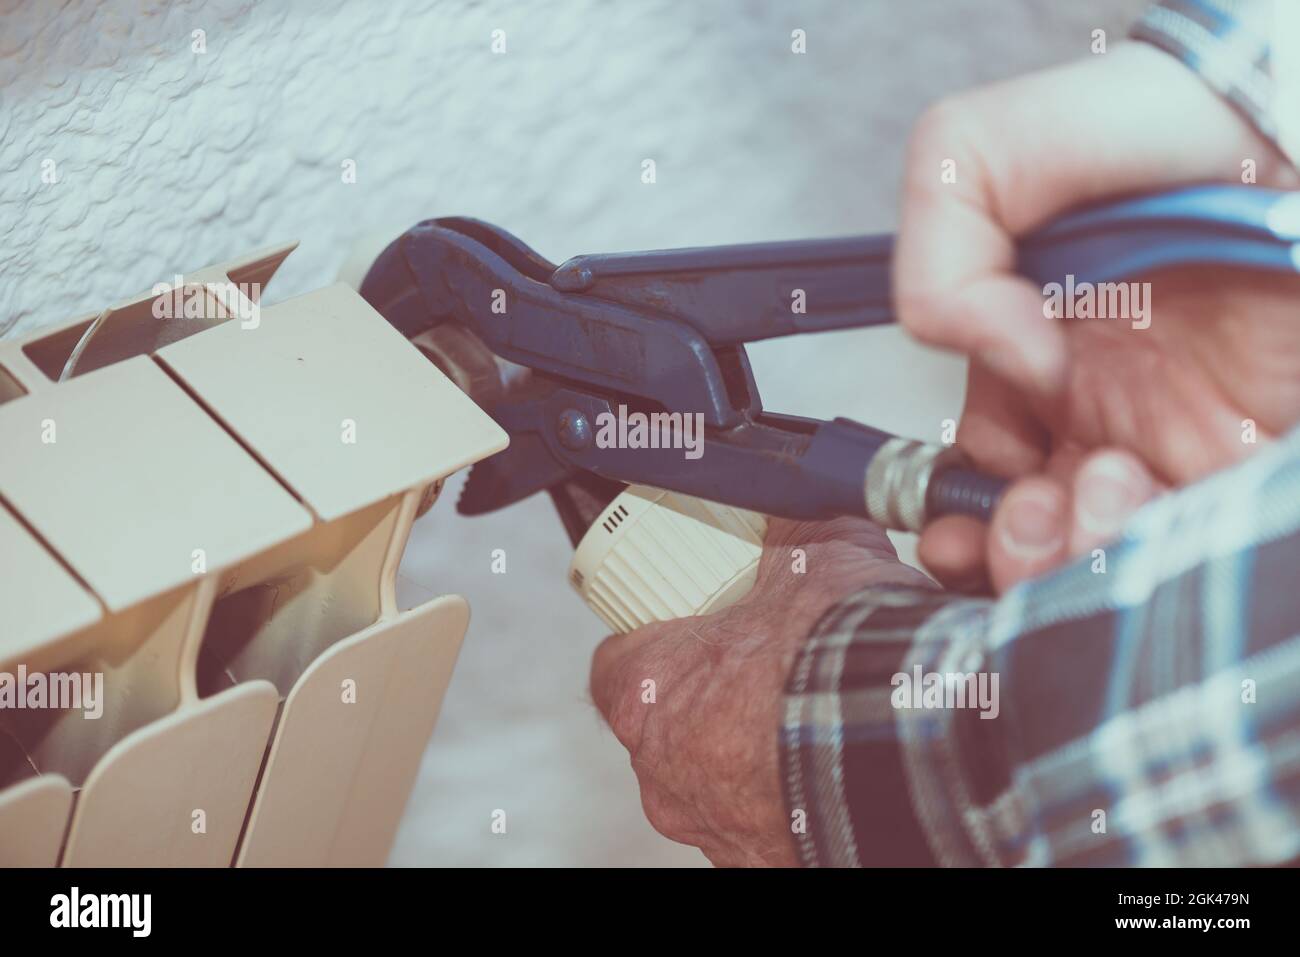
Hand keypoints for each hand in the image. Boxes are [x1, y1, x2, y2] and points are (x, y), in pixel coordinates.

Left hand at [588, 516, 930, 866]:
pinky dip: (787, 794)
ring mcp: (713, 829)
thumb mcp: (814, 552)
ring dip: (750, 750)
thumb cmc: (844, 652)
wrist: (920, 736)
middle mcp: (666, 777)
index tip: (690, 627)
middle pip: (667, 726)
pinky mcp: (764, 862)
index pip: (617, 665)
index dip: (654, 640)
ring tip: (807, 713)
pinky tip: (827, 760)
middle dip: (710, 697)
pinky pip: (762, 820)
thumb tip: (789, 514)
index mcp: (648, 697)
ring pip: (715, 779)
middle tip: (763, 666)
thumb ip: (786, 535)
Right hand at [893, 43, 1299, 592]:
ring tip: (1102, 484)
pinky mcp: (1252, 447)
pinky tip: (1150, 505)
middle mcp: (1101, 412)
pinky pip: (1201, 533)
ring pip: (1109, 549)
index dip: (958, 519)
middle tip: (1031, 510)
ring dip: (1078, 551)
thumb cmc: (1141, 122)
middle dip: (1017, 549)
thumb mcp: (974, 155)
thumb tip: (1003, 361)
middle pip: (1041, 534)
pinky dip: (1162, 549)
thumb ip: (937, 263)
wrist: (1279, 114)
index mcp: (1033, 363)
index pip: (980, 475)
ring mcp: (1179, 434)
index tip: (953, 528)